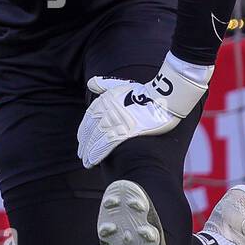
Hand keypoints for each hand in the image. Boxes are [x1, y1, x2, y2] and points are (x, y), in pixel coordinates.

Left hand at [76, 53, 210, 167]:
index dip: (84, 132)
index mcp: (104, 101)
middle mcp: (107, 111)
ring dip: (89, 152)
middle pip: (91, 131)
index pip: (89, 119)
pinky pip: (107, 145)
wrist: (162, 98)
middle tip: (83, 155)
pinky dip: (98, 154)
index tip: (82, 141)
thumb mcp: (121, 85)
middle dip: (85, 145)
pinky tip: (94, 161)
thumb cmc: (144, 92)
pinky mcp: (125, 132)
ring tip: (87, 162)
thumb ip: (104, 85)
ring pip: (96, 139)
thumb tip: (91, 82)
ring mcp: (115, 121)